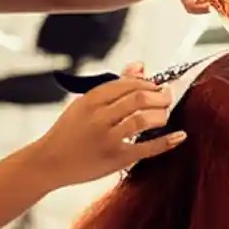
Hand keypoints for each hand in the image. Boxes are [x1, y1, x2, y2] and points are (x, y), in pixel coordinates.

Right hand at [34, 63, 183, 187]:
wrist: (49, 162)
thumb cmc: (68, 132)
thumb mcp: (85, 104)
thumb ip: (113, 86)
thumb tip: (140, 66)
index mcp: (91, 100)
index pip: (127, 84)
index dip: (147, 83)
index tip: (156, 85)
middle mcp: (99, 117)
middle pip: (138, 98)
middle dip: (159, 95)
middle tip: (167, 96)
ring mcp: (107, 138)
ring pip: (143, 119)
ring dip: (162, 114)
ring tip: (166, 114)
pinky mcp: (115, 158)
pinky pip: (146, 148)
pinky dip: (166, 141)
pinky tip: (179, 136)